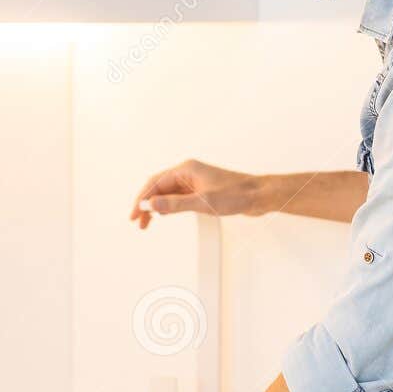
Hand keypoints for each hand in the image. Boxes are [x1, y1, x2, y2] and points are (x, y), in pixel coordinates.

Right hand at [131, 159, 268, 227]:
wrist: (258, 196)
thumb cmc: (236, 195)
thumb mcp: (202, 202)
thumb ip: (174, 204)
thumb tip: (150, 203)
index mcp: (186, 169)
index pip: (155, 183)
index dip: (142, 199)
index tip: (134, 214)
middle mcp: (189, 173)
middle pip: (159, 186)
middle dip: (146, 203)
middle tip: (137, 220)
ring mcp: (195, 181)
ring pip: (168, 192)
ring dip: (156, 205)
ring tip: (147, 222)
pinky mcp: (202, 190)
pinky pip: (178, 197)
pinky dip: (168, 205)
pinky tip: (164, 214)